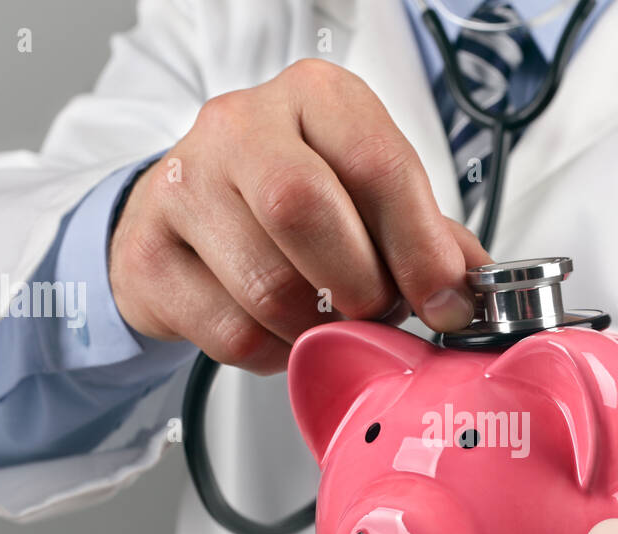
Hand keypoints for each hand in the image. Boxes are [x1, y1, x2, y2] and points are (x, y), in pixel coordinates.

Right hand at [109, 59, 487, 373]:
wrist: (183, 216)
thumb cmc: (287, 201)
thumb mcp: (363, 196)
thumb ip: (424, 234)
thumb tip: (469, 288)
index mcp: (314, 98)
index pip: (376, 161)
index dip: (420, 246)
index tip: (446, 301)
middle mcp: (240, 125)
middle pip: (303, 209)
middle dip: (360, 285)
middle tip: (378, 312)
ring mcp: (182, 185)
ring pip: (266, 284)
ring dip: (317, 328)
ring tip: (328, 322)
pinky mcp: (149, 256)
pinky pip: (232, 332)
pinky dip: (275, 353)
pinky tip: (281, 333)